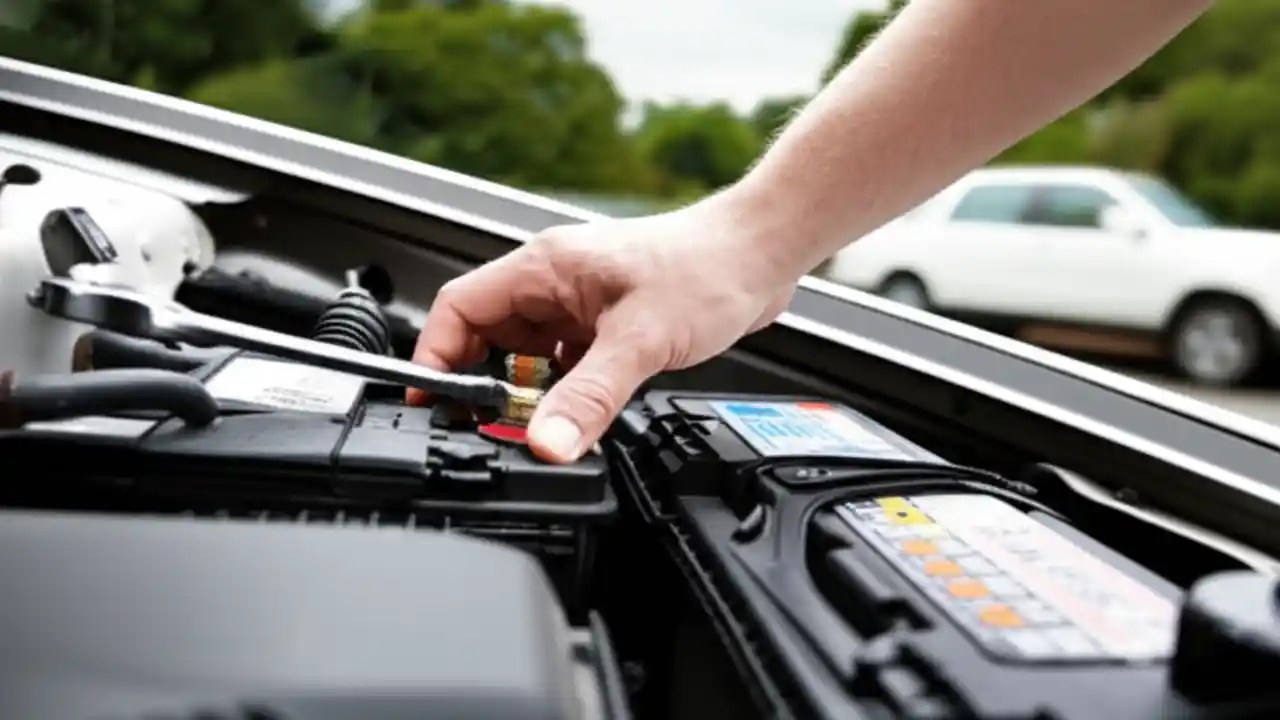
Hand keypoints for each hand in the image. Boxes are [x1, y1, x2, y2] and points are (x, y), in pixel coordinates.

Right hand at [408, 193, 795, 462]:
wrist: (762, 254)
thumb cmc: (707, 268)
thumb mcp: (639, 341)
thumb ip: (588, 398)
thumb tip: (545, 443)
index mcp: (544, 268)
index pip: (460, 308)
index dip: (437, 356)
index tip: (433, 401)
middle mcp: (555, 282)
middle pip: (487, 335)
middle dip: (482, 383)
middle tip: (487, 426)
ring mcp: (581, 303)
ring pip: (527, 354)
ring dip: (527, 391)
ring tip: (534, 425)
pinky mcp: (608, 323)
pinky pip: (565, 363)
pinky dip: (562, 391)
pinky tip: (577, 415)